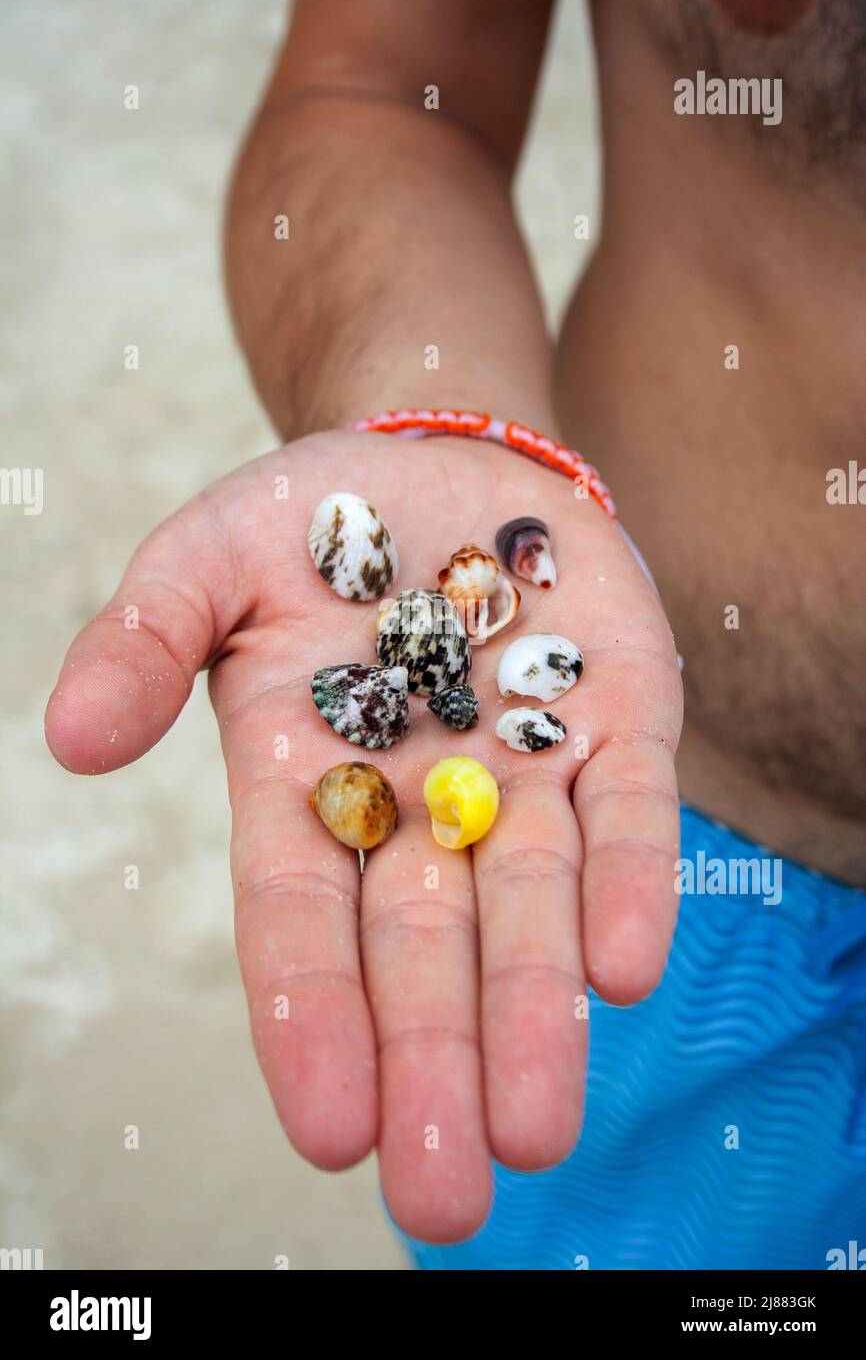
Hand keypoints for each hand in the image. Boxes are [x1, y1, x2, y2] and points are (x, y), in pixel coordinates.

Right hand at [45, 428, 682, 1242]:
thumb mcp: (205, 560)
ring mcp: (522, 770)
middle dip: (434, 1064)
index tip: (327, 1128)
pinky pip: (629, 815)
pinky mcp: (621, 722)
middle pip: (424, 951)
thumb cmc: (311, 519)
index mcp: (307, 784)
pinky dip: (630, 886)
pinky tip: (624, 969)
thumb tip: (71, 741)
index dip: (311, 1020)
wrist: (442, 456)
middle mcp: (418, 803)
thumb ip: (142, 641)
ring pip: (531, 910)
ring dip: (536, 1014)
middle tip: (445, 1195)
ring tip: (537, 1131)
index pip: (302, 922)